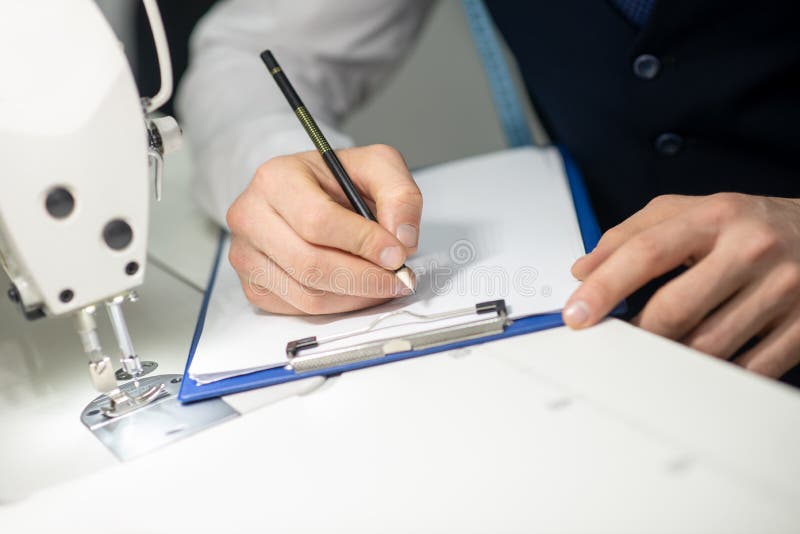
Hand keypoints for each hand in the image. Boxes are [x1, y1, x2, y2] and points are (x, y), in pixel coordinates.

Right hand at [226, 144, 421, 314]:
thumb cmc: (337, 180)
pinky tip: (358, 290)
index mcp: (276, 178)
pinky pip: (299, 309)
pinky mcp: (253, 284)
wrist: (306, 192)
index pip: (317, 221)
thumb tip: (402, 239)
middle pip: (309, 264)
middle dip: (364, 278)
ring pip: (306, 294)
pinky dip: (338, 306)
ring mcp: (245, 254)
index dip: (362, 243)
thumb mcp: (377, 166)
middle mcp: (251, 216)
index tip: (397, 254)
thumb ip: (400, 195)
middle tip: (398, 278)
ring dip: (355, 297)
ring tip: (384, 284)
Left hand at [562, 193, 799, 377]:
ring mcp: (783, 290)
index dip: (604, 286)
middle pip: (674, 308)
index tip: (578, 313)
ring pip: (706, 346)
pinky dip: (714, 374)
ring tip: (657, 350)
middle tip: (616, 341)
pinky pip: (747, 368)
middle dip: (636, 333)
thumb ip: (633, 234)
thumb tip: (584, 270)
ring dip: (670, 358)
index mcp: (717, 216)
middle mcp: (752, 249)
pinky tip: (699, 365)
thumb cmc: (750, 225)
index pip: (646, 252)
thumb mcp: (693, 212)